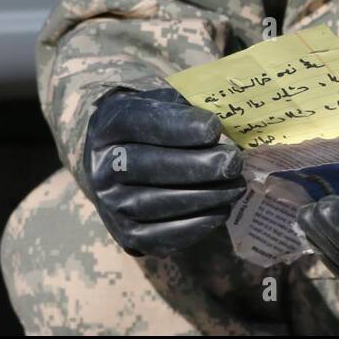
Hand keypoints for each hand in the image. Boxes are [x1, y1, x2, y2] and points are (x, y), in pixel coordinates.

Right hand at [83, 87, 244, 256]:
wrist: (122, 165)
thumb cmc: (155, 127)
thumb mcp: (164, 104)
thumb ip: (189, 108)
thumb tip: (227, 123)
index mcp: (110, 125)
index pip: (142, 123)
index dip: (179, 127)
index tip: (214, 129)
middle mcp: (103, 167)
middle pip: (151, 166)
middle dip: (198, 165)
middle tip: (233, 162)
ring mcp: (112, 204)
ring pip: (159, 203)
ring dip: (204, 196)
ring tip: (235, 186)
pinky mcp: (127, 234)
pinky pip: (162, 235)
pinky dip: (196, 224)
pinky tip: (221, 209)